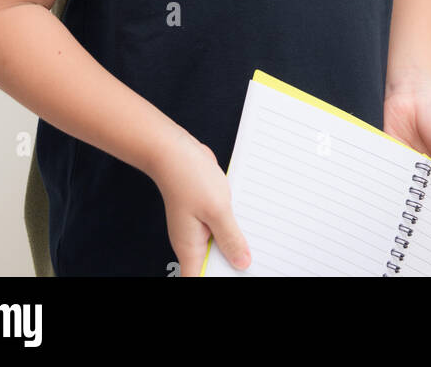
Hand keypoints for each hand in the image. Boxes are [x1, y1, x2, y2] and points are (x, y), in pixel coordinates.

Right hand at [153, 127, 251, 276]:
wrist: (174, 150)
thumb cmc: (189, 177)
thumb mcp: (217, 210)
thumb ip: (230, 238)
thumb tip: (241, 262)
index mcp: (189, 247)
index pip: (199, 279)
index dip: (218, 280)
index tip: (236, 276)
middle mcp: (191, 240)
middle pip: (212, 265)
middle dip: (232, 264)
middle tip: (254, 261)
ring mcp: (197, 226)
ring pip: (219, 245)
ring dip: (235, 243)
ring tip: (255, 240)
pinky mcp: (204, 212)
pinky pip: (220, 226)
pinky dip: (233, 226)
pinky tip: (247, 220)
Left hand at [383, 72, 430, 198]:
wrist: (413, 91)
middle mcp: (423, 173)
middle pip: (421, 198)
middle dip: (420, 208)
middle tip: (418, 221)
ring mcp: (405, 167)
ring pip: (402, 190)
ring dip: (401, 198)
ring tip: (403, 209)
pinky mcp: (388, 158)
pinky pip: (385, 174)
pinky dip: (385, 182)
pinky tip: (386, 189)